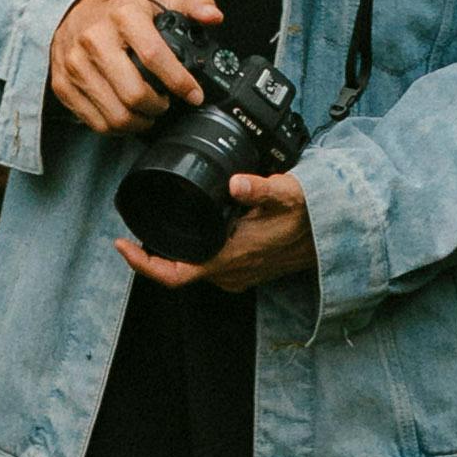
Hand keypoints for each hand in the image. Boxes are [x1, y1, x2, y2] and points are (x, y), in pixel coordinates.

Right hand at [48, 0, 220, 133]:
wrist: (70, 15)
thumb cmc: (119, 14)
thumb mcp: (156, 0)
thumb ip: (191, 4)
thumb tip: (213, 16)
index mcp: (123, 17)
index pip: (154, 56)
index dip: (179, 81)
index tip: (194, 94)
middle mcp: (95, 39)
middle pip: (134, 93)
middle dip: (158, 106)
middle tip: (165, 103)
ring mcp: (75, 65)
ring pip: (116, 114)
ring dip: (140, 121)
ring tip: (148, 110)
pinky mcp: (63, 86)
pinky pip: (96, 122)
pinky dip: (117, 127)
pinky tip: (126, 114)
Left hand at [119, 172, 311, 297]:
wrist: (335, 236)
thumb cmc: (311, 215)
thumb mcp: (287, 194)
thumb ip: (261, 188)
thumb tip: (237, 182)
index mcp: (229, 258)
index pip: (174, 274)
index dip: (144, 264)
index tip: (122, 245)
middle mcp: (229, 273)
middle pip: (177, 271)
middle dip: (152, 253)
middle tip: (131, 230)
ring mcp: (236, 274)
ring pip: (192, 268)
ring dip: (173, 251)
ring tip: (153, 228)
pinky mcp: (244, 270)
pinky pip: (207, 265)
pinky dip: (192, 250)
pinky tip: (189, 230)